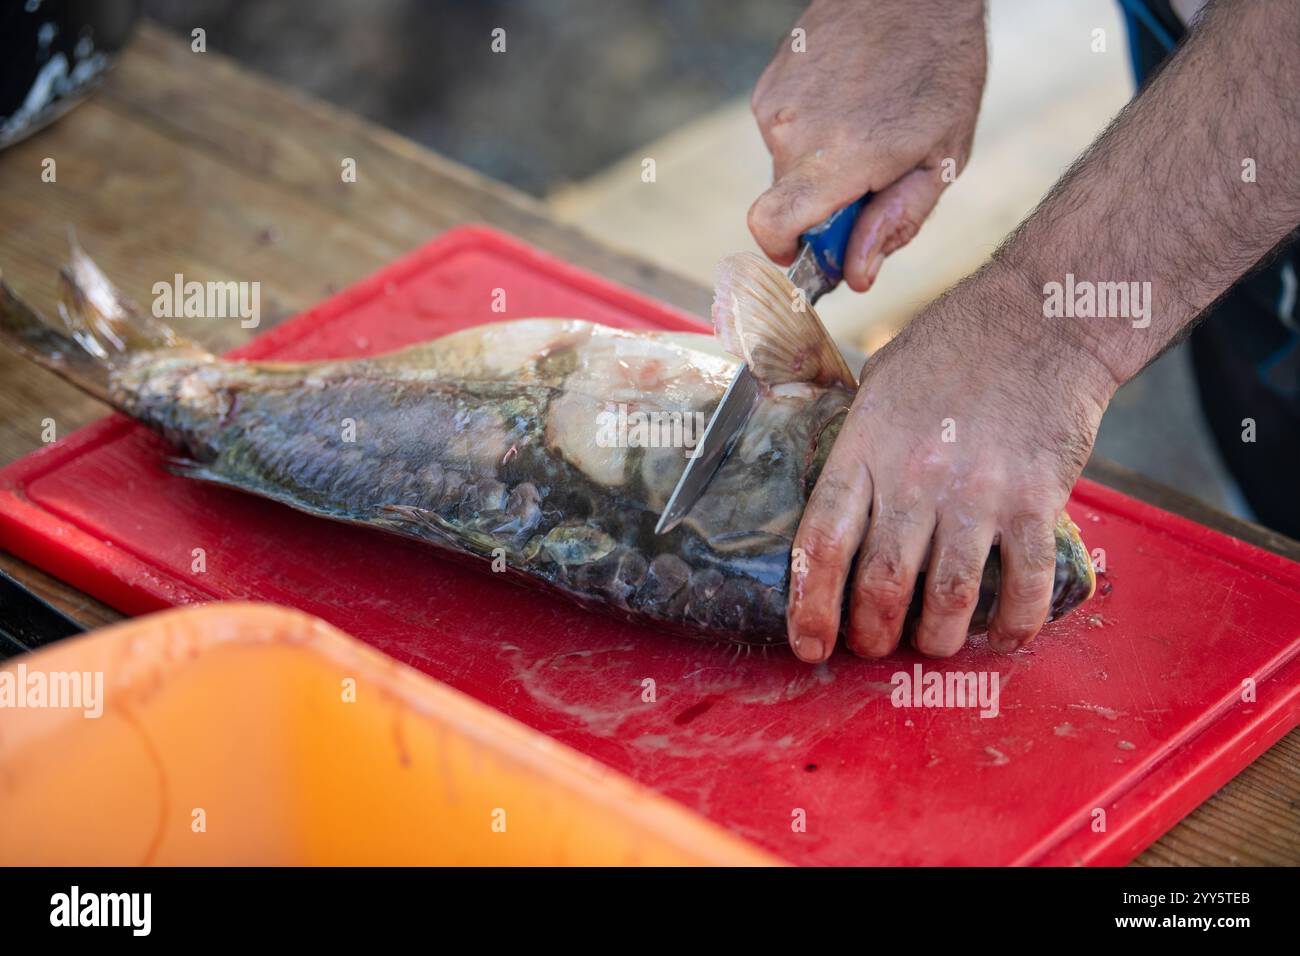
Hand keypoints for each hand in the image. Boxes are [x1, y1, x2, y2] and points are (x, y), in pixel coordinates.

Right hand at [749, 0, 986, 289]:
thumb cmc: (940, 68)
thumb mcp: (941, 157)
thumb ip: (896, 222)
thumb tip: (857, 275)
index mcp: (838, 158)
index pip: (772, 226)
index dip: (783, 251)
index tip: (804, 254)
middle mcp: (794, 132)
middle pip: (786, 203)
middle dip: (822, 206)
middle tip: (872, 177)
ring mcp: (775, 104)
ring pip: (786, 167)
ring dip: (820, 165)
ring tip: (865, 125)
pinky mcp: (769, 83)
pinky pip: (782, 132)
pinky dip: (812, 132)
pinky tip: (848, 102)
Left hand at [787, 274, 1117, 660]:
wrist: (1044, 316)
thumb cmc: (955, 345)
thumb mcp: (880, 383)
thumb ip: (858, 445)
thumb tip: (839, 498)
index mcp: (866, 447)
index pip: (823, 542)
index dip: (810, 605)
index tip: (809, 646)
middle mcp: (915, 476)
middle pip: (880, 585)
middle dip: (870, 635)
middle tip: (872, 647)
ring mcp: (978, 492)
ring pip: (947, 600)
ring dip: (935, 641)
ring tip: (932, 645)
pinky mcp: (1036, 500)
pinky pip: (1021, 585)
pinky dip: (1012, 626)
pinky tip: (1002, 638)